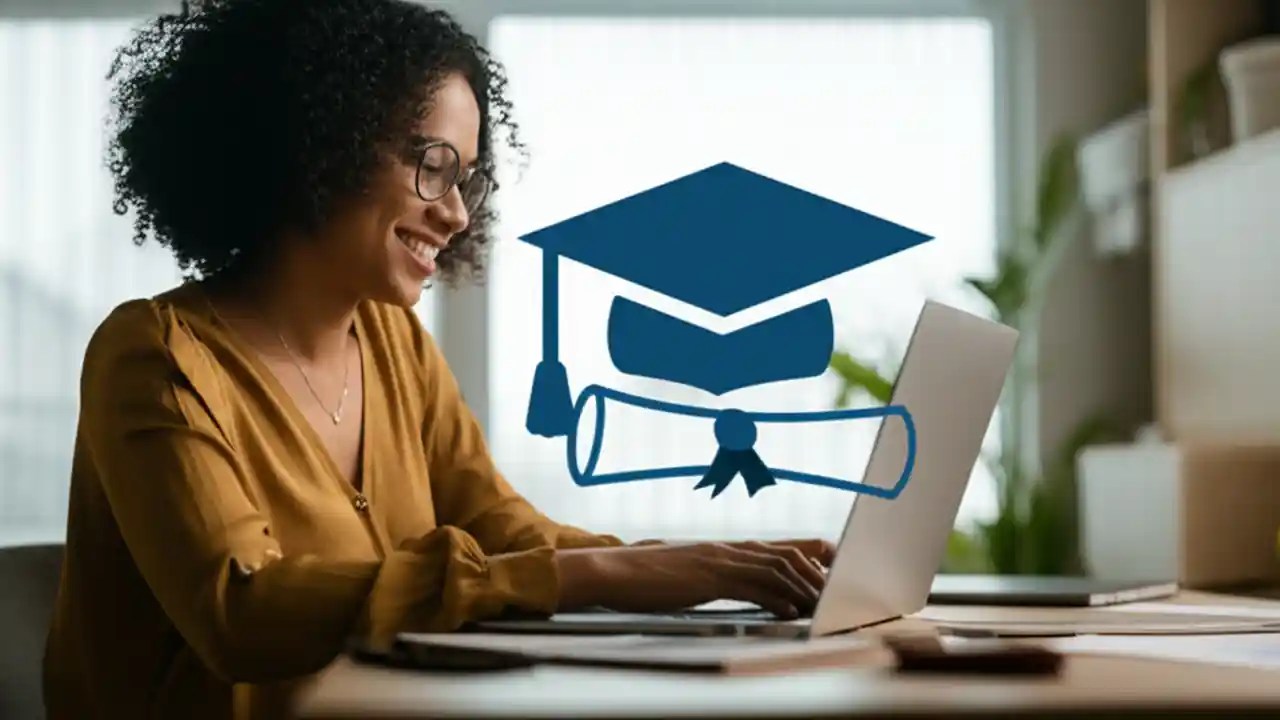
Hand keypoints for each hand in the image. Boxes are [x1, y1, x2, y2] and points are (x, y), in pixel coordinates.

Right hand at [555, 538, 834, 618]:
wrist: (612, 571)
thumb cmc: (644, 577)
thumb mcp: (688, 574)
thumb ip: (714, 577)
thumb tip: (738, 590)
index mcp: (722, 548)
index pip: (775, 547)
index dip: (808, 554)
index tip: (831, 566)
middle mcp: (726, 549)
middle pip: (784, 553)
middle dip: (816, 571)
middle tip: (838, 587)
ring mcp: (718, 561)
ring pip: (775, 568)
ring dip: (802, 587)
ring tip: (821, 603)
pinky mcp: (708, 578)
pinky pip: (752, 586)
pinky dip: (776, 598)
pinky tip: (790, 610)